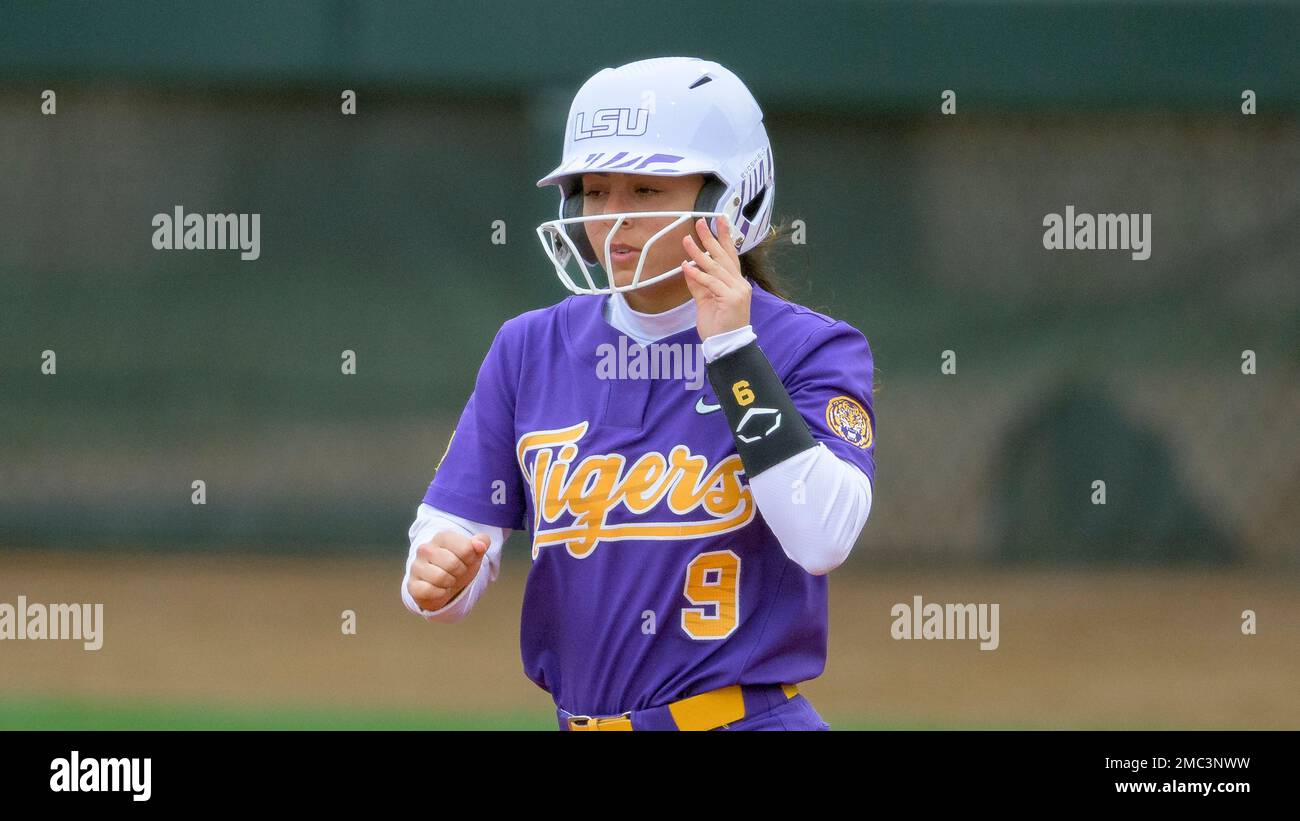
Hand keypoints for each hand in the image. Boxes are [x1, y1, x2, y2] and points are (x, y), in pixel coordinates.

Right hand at [407, 530, 489, 611]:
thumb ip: (482, 542)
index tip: (466, 561)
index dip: (471, 559)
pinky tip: (439, 589)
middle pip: (453, 564)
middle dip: (460, 572)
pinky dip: (439, 593)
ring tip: (448, 580)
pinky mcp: (412, 584)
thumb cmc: (460, 565)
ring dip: (450, 583)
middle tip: (457, 573)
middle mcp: (426, 548)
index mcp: (442, 536)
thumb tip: (480, 545)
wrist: (444, 585)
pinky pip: (429, 591)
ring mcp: (416, 566)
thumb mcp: (474, 553)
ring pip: (440, 578)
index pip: (466, 549)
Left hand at [682, 215, 750, 340]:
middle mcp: (740, 284)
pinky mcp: (731, 299)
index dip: (724, 237)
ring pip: (715, 268)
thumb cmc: (718, 325)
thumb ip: (698, 284)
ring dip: (699, 254)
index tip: (719, 220)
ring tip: (687, 241)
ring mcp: (737, 291)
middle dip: (711, 238)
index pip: (730, 256)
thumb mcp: (705, 301)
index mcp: (736, 283)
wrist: (726, 346)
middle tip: (700, 223)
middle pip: (724, 257)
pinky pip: (711, 283)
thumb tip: (688, 268)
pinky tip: (686, 267)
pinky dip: (698, 275)